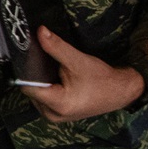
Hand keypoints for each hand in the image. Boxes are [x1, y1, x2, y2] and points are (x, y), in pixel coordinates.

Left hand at [23, 26, 145, 121]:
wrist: (120, 92)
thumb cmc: (102, 79)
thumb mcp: (78, 60)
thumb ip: (56, 47)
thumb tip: (40, 32)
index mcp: (58, 104)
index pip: (28, 87)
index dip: (26, 71)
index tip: (26, 57)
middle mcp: (52, 114)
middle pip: (31, 91)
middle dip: (34, 75)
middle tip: (40, 60)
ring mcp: (54, 116)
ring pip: (36, 95)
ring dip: (41, 82)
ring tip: (50, 69)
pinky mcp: (57, 114)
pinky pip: (43, 98)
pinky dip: (46, 87)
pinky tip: (54, 77)